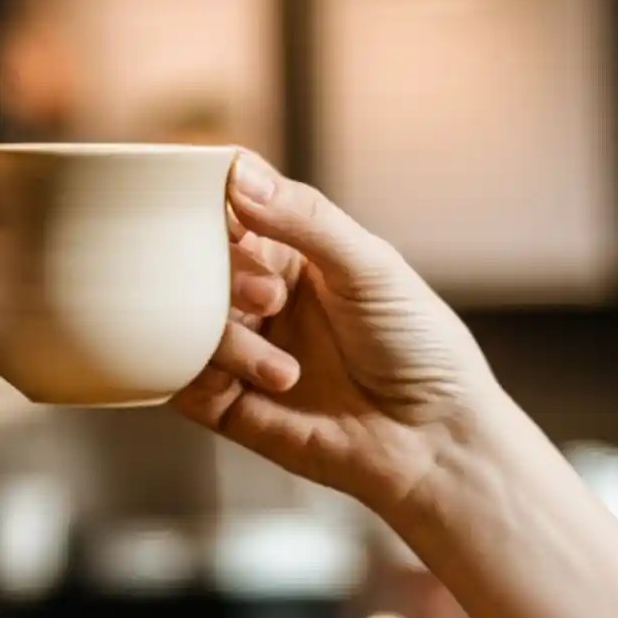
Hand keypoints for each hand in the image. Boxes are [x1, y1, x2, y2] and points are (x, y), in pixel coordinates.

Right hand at [173, 148, 501, 513]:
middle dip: (226, 279)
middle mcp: (258, 297)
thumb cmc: (421, 349)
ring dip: (226, 341)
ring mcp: (242, 349)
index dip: (210, 204)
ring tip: (283, 371)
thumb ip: (305, 220)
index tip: (202, 208)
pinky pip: (181, 381)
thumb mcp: (371, 268)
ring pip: (185, 324)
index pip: (229, 209)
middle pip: (195, 265)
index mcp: (290, 252)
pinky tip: (257, 389)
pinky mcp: (228, 404)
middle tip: (268, 300)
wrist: (436, 444)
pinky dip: (202, 379)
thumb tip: (238, 173)